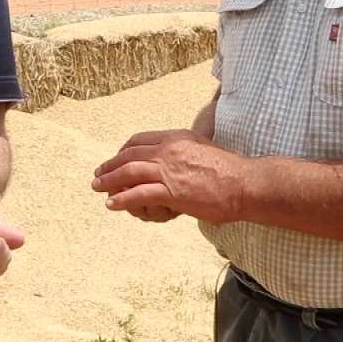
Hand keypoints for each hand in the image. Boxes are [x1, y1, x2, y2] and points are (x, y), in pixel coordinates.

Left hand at [91, 129, 247, 223]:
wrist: (245, 184)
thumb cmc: (229, 171)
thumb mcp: (204, 147)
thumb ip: (186, 150)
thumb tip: (178, 158)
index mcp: (176, 137)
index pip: (140, 140)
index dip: (123, 150)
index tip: (116, 158)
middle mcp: (169, 150)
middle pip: (130, 155)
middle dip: (111, 165)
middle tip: (98, 173)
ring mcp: (169, 171)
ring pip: (129, 173)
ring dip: (109, 181)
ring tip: (98, 187)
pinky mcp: (172, 192)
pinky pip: (139, 194)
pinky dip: (122, 199)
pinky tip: (112, 204)